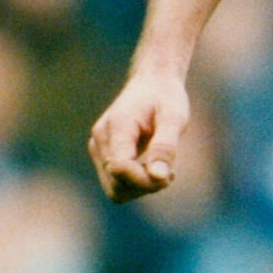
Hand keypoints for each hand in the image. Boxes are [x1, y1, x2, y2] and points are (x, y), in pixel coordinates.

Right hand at [88, 68, 189, 202]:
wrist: (152, 83)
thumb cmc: (165, 98)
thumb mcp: (174, 118)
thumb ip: (165, 147)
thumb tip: (158, 178)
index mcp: (117, 127)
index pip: (120, 168)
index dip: (145, 180)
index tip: (171, 174)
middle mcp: (100, 139)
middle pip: (116, 186)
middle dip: (145, 186)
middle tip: (171, 172)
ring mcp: (98, 148)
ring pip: (115, 189)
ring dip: (142, 186)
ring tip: (164, 168)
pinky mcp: (102, 155)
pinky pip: (116, 183)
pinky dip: (137, 183)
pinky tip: (154, 167)